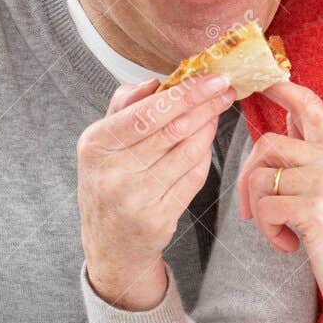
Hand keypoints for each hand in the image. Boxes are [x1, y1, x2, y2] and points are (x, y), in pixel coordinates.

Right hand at [77, 73, 233, 309]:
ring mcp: (136, 198)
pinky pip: (193, 179)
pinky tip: (207, 142)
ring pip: (188, 153)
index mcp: (96, 145)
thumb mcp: (102, 143)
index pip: (147, 112)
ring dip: (209, 128)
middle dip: (205, 105)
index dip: (185, 93)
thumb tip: (154, 81)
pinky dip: (204, 156)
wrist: (110, 243)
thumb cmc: (108, 181)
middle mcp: (113, 172)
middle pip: (172, 129)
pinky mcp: (159, 219)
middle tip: (226, 89)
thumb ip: (125, 107)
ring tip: (218, 111)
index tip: (212, 78)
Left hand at [238, 80, 322, 322]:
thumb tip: (283, 129)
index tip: (255, 79)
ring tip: (283, 234)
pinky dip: (268, 230)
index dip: (278, 86)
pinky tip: (291, 246)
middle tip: (254, 210)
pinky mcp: (317, 210)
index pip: (309, 103)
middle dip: (249, 176)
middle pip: (269, 141)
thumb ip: (315, 163)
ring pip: (262, 175)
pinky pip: (265, 205)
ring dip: (260, 211)